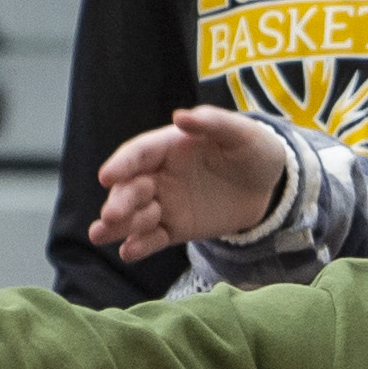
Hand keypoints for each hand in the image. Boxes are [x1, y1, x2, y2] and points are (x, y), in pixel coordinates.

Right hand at [93, 106, 288, 259]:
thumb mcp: (241, 132)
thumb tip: (180, 116)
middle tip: (112, 215)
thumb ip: (212, 123)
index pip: (139, 153)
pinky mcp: (174, 228)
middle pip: (131, 188)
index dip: (122, 164)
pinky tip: (129, 252)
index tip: (106, 175)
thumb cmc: (252, 149)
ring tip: (100, 235)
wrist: (268, 185)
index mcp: (169, 146)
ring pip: (135, 215)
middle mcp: (159, 175)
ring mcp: (164, 203)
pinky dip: (139, 245)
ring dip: (117, 225)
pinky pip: (153, 238)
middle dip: (119, 201)